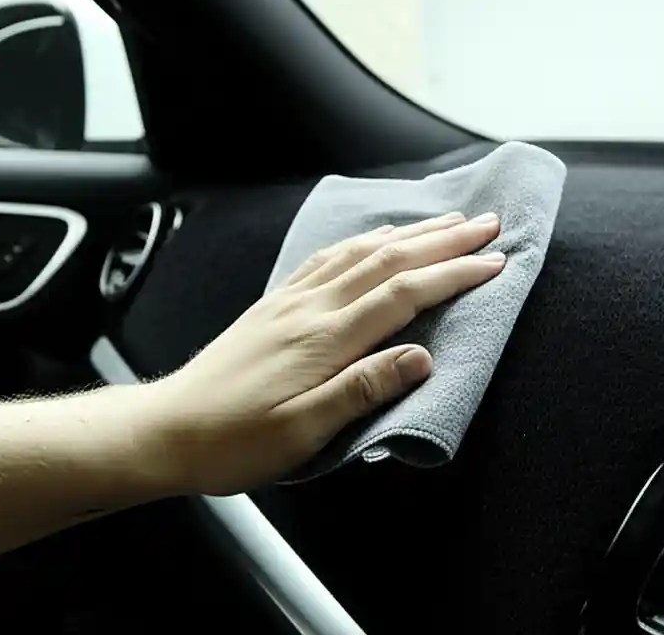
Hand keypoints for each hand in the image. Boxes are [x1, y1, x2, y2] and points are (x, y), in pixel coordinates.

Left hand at [137, 211, 504, 494]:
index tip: (496, 261)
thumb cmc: (235, 442)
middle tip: (489, 223)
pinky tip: (377, 236)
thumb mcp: (302, 431)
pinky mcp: (275, 305)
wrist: (166, 431)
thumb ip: (363, 391)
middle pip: (389, 260)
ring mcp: (291, 301)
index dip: (454, 274)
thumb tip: (422, 358)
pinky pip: (328, 257)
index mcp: (325, 339)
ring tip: (448, 220)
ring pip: (360, 251)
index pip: (404, 294)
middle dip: (444, 240)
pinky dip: (364, 239)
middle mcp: (311, 308)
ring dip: (410, 232)